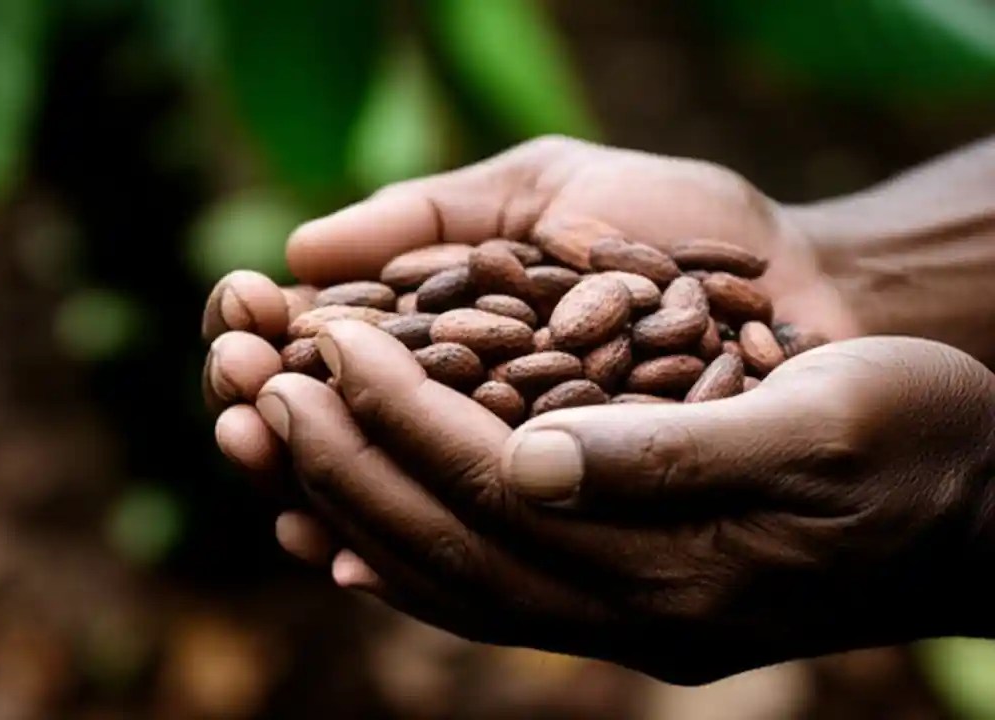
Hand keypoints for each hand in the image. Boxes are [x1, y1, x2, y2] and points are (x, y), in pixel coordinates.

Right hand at [205, 136, 859, 555]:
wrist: (809, 291)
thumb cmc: (684, 228)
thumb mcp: (547, 190)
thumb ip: (430, 213)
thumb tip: (298, 248)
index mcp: (437, 329)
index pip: (320, 344)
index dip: (264, 333)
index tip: (240, 315)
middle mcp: (453, 411)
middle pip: (325, 428)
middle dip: (262, 405)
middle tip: (233, 384)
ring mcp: (496, 476)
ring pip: (373, 499)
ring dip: (303, 478)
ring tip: (258, 444)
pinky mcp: (549, 536)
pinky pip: (454, 565)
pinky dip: (387, 560)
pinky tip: (334, 549)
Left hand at [252, 320, 994, 683]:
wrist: (980, 509)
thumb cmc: (921, 439)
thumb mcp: (827, 420)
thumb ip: (672, 452)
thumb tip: (526, 459)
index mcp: (684, 562)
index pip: (498, 486)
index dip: (401, 415)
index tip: (325, 345)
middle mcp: (639, 612)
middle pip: (448, 543)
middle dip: (340, 463)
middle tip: (251, 389)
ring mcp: (628, 625)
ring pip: (451, 580)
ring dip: (348, 511)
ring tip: (267, 443)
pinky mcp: (628, 611)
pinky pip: (490, 601)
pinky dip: (408, 565)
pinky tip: (344, 536)